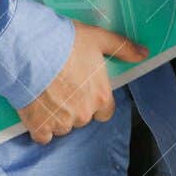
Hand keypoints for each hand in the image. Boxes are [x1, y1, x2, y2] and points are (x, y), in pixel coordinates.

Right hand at [17, 21, 147, 144]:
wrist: (30, 51)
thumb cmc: (65, 43)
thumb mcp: (99, 39)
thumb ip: (123, 48)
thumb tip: (144, 53)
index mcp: (100, 96)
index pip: (105, 112)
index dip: (94, 102)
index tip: (83, 91)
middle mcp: (83, 114)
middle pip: (82, 118)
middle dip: (74, 106)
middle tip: (62, 87)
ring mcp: (61, 123)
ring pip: (62, 127)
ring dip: (56, 116)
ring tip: (46, 94)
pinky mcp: (39, 127)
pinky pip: (43, 136)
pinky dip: (39, 126)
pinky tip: (35, 109)